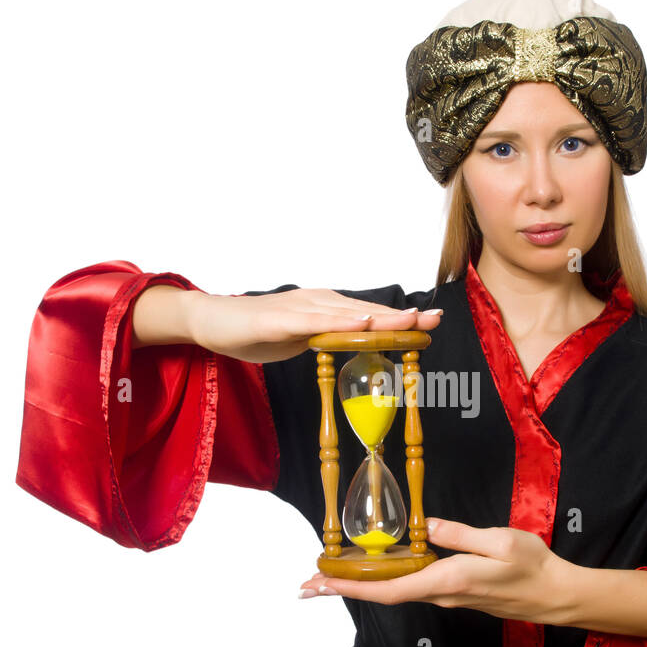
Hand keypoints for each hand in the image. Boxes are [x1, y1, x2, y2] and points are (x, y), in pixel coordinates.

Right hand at [190, 288, 442, 363]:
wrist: (211, 320)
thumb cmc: (255, 329)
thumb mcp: (300, 339)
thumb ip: (326, 339)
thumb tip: (351, 344)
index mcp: (324, 307)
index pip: (368, 314)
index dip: (400, 319)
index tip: (431, 323)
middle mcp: (317, 302)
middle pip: (366, 311)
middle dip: (401, 317)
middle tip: (435, 320)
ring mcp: (298, 308)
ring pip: (346, 314)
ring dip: (380, 318)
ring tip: (410, 321)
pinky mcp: (278, 320)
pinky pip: (313, 322)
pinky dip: (339, 322)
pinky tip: (361, 322)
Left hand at [297, 517, 578, 626]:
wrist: (554, 594)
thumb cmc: (532, 566)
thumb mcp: (500, 541)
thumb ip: (461, 534)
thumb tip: (429, 525)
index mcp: (448, 579)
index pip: (390, 590)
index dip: (352, 589)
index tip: (322, 585)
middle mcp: (442, 592)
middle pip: (384, 594)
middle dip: (344, 589)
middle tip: (306, 584)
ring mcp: (447, 594)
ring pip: (396, 590)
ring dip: (361, 585)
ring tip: (329, 576)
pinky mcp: (454, 590)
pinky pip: (411, 586)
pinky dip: (384, 581)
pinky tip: (374, 571)